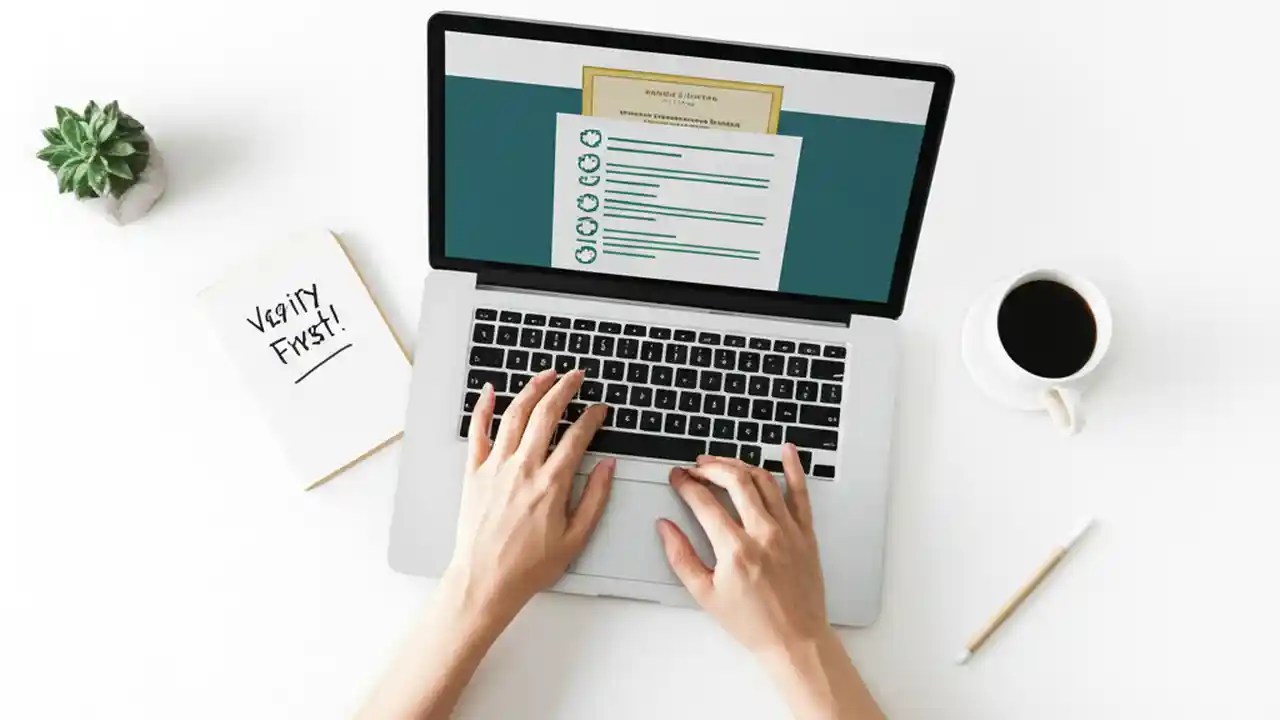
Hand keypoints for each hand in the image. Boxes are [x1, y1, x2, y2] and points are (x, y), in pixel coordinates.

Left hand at [447, 368, 614, 622]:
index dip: (592, 417)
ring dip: (532, 389)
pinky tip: (491, 390)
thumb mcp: (575, 538)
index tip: (599, 409)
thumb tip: (608, 467)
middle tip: (575, 376)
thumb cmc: (529, 566)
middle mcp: (523, 468)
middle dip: (564, 388)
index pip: (577, 437)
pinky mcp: (474, 472)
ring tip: (546, 374)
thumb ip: (595, 498)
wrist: (485, 581)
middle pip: (546, 414)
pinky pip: (478, 432)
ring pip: (515, 415)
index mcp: (551, 484)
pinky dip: (483, 407)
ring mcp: (495, 467)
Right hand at [657, 446, 828, 656]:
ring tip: (723, 464)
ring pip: (763, 480)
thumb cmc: (752, 623)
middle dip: (710, 467)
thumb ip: (681, 557)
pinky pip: (801, 493)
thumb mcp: (705, 595)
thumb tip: (665, 527)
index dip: (686, 484)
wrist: (794, 640)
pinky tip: (787, 450)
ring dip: (740, 464)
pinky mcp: (806, 533)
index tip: (678, 478)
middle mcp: (763, 534)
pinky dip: (794, 468)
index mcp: (736, 550)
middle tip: (696, 467)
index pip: (705, 502)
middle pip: (734, 481)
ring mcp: (788, 531)